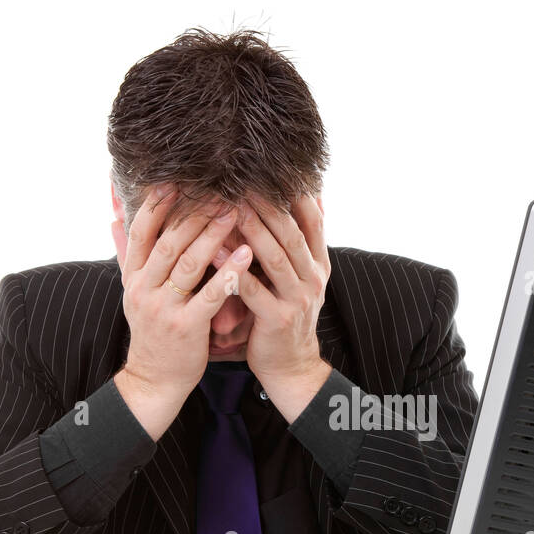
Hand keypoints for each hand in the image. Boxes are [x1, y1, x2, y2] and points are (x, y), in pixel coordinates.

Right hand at [111, 187, 253, 438]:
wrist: (155, 379)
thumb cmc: (154, 332)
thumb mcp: (134, 291)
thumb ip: (128, 254)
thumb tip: (113, 217)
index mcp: (133, 277)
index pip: (142, 231)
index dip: (158, 203)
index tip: (178, 179)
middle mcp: (144, 289)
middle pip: (168, 241)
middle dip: (193, 212)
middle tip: (218, 189)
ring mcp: (163, 308)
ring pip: (188, 263)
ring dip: (212, 234)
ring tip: (234, 211)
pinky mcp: (186, 327)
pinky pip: (209, 295)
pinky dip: (228, 272)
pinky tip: (247, 254)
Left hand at [235, 194, 332, 420]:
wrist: (291, 365)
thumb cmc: (286, 314)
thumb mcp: (303, 277)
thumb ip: (302, 241)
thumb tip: (314, 196)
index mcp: (318, 264)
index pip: (312, 219)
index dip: (294, 192)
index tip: (271, 167)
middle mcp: (313, 278)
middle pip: (291, 233)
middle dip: (269, 204)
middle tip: (245, 178)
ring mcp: (297, 299)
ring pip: (275, 257)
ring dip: (253, 229)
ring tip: (231, 206)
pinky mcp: (277, 320)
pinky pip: (253, 290)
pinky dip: (234, 270)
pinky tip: (215, 253)